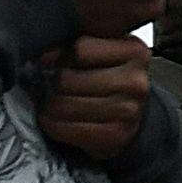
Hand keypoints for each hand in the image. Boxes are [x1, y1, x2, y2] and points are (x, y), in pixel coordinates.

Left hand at [36, 34, 154, 160]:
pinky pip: (65, 129)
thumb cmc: (113, 80)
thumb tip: (46, 56)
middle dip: (55, 84)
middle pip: (68, 78)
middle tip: (57, 87)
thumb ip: (77, 47)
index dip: (65, 56)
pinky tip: (55, 121)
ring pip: (63, 104)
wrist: (135, 119)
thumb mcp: (105, 54)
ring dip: (49, 106)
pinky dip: (52, 125)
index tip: (62, 63)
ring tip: (53, 104)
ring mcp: (127, 110)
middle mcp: (135, 81)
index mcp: (134, 51)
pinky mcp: (114, 136)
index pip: (82, 48)